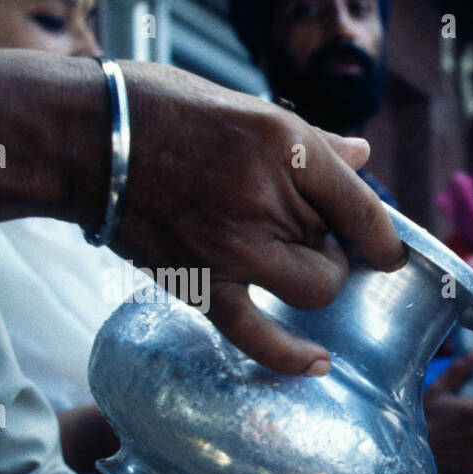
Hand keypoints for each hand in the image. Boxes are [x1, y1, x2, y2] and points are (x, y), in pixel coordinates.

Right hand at [110, 61, 405, 375]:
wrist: (86, 142)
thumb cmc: (165, 114)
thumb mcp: (250, 109)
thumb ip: (313, 142)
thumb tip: (362, 156)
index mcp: (287, 148)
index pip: (363, 208)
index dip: (384, 238)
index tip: (386, 251)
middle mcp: (269, 200)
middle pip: (339, 251)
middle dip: (334, 250)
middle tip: (304, 237)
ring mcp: (238, 249)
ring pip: (316, 289)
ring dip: (314, 282)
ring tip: (288, 263)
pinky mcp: (206, 287)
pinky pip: (261, 337)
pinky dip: (292, 356)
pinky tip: (318, 365)